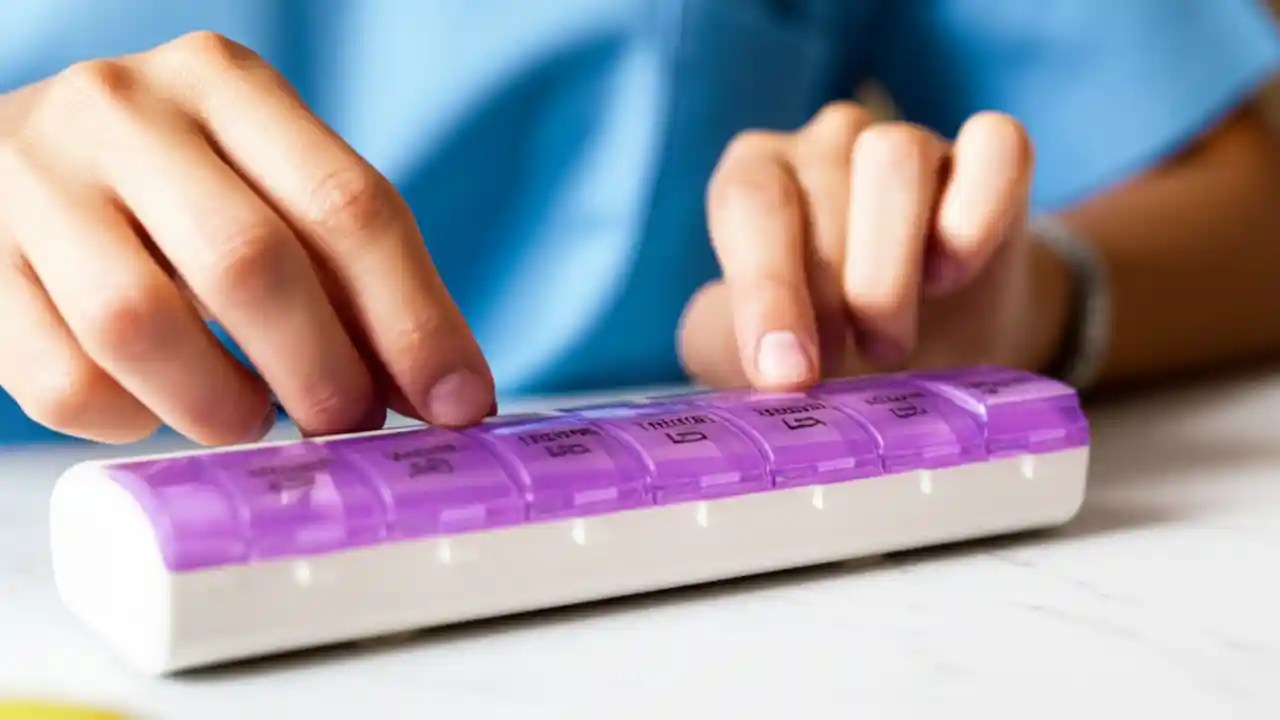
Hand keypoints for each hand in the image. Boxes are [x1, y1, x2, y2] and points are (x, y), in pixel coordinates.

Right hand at [0, 32, 492, 444]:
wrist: (11, 167)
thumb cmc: (177, 195)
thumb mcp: (269, 194)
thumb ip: (353, 278)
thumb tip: (449, 396)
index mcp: (226, 84)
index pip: (348, 204)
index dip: (416, 320)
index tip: (461, 406)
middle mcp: (125, 111)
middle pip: (251, 261)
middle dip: (323, 371)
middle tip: (349, 428)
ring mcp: (35, 182)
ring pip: (141, 321)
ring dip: (220, 404)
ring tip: (248, 421)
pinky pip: (63, 378)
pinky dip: (128, 418)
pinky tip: (152, 407)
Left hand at [679, 101, 1071, 388]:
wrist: (934, 349)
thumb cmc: (827, 345)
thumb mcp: (756, 356)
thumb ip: (725, 350)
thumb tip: (749, 363)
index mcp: (755, 176)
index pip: (749, 203)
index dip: (767, 290)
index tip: (785, 373)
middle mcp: (826, 143)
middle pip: (824, 185)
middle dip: (830, 292)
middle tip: (841, 363)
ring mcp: (912, 139)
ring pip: (896, 158)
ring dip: (891, 268)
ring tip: (887, 341)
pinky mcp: (994, 153)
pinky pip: (996, 147)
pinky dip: (977, 216)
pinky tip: (953, 275)